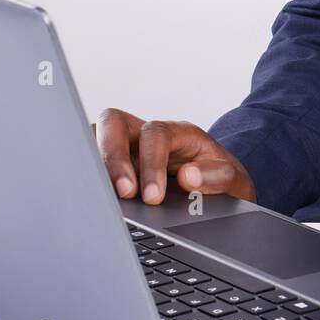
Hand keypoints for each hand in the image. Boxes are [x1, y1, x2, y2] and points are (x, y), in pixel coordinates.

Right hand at [92, 109, 256, 204]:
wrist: (215, 189)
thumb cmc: (219, 179)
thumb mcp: (233, 179)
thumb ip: (216, 177)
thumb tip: (189, 177)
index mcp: (177, 132)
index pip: (155, 134)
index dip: (150, 163)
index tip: (152, 197)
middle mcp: (146, 133)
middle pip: (114, 121)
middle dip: (113, 156)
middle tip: (123, 193)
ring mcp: (125, 146)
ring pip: (94, 136)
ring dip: (93, 163)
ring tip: (101, 197)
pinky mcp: (111, 163)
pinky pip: (89, 158)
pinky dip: (86, 172)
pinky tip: (90, 196)